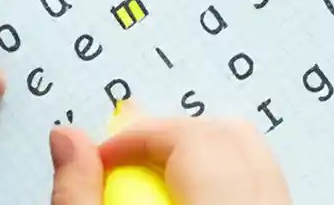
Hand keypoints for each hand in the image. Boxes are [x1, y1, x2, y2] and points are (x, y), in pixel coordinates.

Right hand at [49, 114, 291, 204]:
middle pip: (231, 134)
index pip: (191, 136)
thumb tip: (68, 141)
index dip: (137, 136)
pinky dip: (224, 182)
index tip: (102, 157)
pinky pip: (264, 186)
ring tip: (152, 183)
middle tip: (125, 164)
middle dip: (171, 137)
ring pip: (254, 159)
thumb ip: (80, 196)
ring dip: (200, 157)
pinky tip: (184, 202)